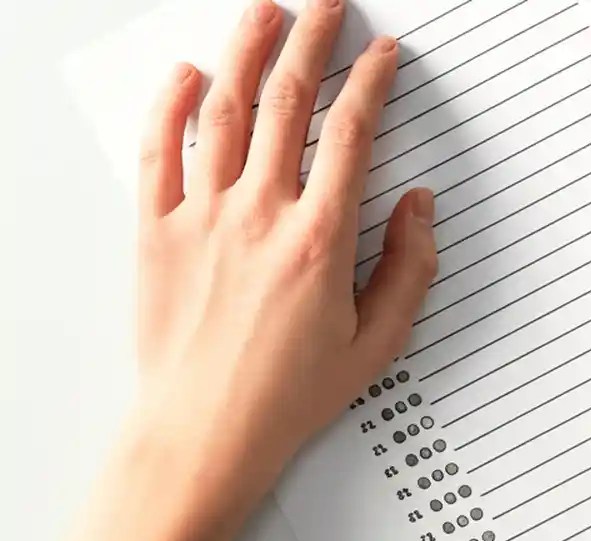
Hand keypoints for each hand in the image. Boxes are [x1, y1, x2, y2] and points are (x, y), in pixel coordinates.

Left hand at [132, 0, 436, 518]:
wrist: (203, 434)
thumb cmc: (287, 396)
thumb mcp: (377, 343)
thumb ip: (409, 269)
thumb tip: (418, 207)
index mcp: (319, 242)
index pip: (353, 136)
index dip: (372, 84)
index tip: (383, 58)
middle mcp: (260, 217)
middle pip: (288, 103)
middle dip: (313, 42)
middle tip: (327, 8)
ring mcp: (203, 218)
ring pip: (224, 111)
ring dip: (246, 51)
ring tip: (264, 13)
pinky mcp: (157, 232)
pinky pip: (159, 152)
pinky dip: (171, 105)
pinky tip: (186, 75)